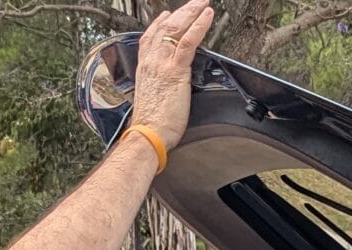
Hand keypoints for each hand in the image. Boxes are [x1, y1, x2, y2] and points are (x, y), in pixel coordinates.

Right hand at [129, 0, 216, 144]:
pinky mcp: (175, 70)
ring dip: (191, 12)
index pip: (150, 38)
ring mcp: (162, 64)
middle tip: (195, 2)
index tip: (167, 14)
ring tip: (203, 2)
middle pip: (164, 28)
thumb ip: (159, 88)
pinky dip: (199, 26)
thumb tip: (167, 89)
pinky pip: (188, 42)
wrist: (147, 135)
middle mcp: (151, 61)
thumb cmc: (151, 125)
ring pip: (176, 29)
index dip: (158, 23)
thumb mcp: (152, 100)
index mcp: (145, 69)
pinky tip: (207, 16)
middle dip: (181, 12)